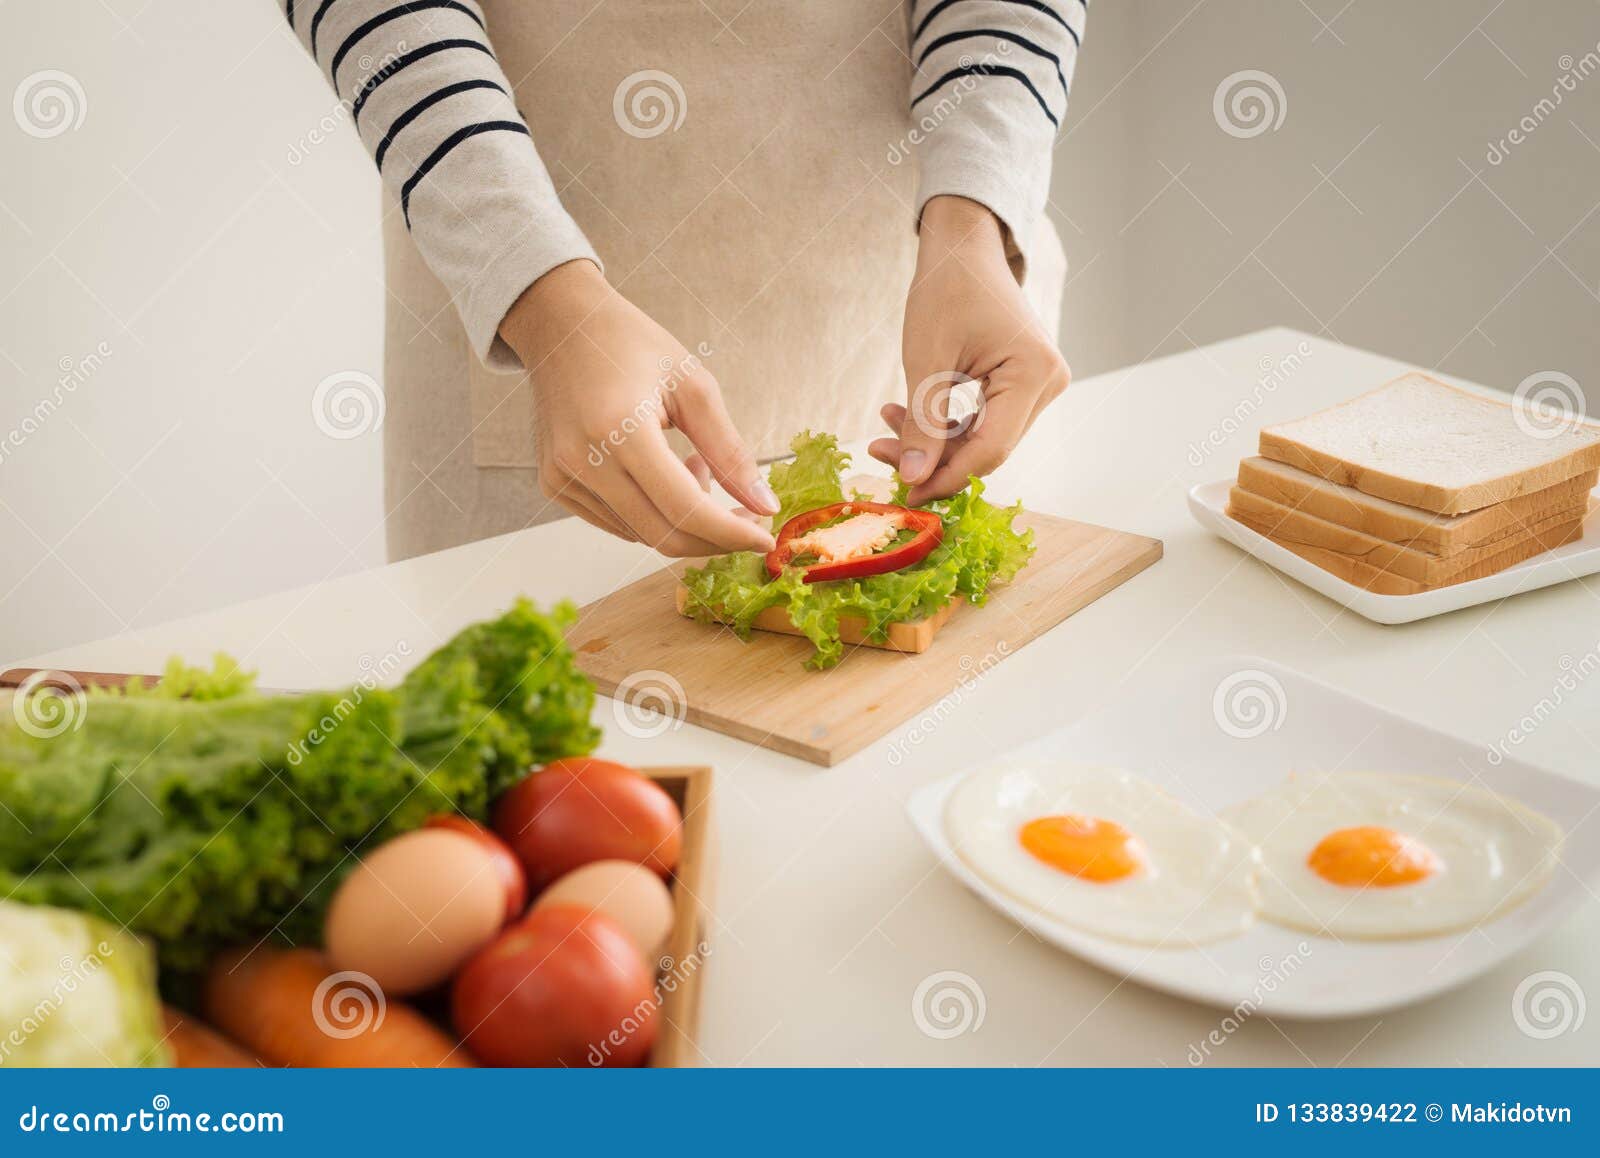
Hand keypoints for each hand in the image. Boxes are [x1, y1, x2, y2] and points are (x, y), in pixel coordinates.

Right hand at [500, 260, 776, 555]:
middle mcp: (583, 461)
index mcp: (619, 429)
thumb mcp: (693, 385)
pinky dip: (654, 511)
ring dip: (684, 517)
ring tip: (695, 465)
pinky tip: (664, 471)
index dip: (731, 533)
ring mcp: (563, 477)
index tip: (766, 538)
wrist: (561, 325)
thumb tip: (764, 505)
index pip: (685, 509)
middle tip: (746, 515)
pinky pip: (618, 523)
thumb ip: (730, 450)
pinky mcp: (555, 485)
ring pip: (643, 534)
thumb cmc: (629, 344)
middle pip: (664, 534)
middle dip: (715, 536)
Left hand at [872, 196, 1070, 504]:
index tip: (904, 493)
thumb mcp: (926, 358)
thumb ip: (923, 423)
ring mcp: (1040, 385)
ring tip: (885, 422)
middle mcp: (1048, 383)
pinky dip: (945, 425)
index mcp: (1033, 373)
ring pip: (982, 439)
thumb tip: (913, 480)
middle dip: (932, 458)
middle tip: (878, 452)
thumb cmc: (946, 287)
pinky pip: (984, 421)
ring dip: (933, 441)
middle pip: (987, 448)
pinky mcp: (1024, 384)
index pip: (990, 450)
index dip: (945, 478)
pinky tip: (904, 413)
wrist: (964, 247)